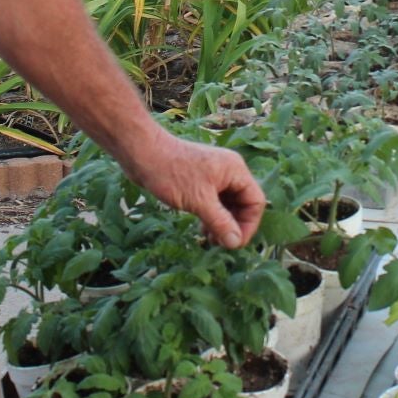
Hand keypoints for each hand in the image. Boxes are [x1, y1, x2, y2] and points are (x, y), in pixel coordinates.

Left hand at [133, 135, 266, 248]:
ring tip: (210, 241)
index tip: (234, 243)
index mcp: (235, 171)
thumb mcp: (199, 201)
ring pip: (228, 205)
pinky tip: (202, 231)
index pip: (255, 201)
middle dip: (234, 226)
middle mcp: (229, 172)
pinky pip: (214, 203)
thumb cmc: (172, 173)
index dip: (249, 225)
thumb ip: (220, 222)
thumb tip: (235, 243)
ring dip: (222, 224)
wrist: (142, 153)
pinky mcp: (199, 182)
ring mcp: (214, 177)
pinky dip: (211, 217)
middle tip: (220, 244)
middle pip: (243, 204)